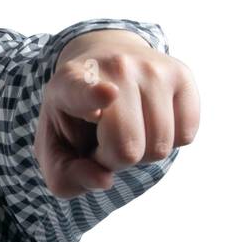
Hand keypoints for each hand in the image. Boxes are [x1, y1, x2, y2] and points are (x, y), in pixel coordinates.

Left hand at [34, 32, 198, 198]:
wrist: (103, 61)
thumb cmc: (75, 117)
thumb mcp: (55, 148)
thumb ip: (66, 176)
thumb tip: (104, 180)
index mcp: (69, 84)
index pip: (84, 91)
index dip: (94, 96)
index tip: (108, 94)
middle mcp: (114, 67)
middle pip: (128, 146)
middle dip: (115, 160)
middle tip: (103, 141)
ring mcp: (151, 67)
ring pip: (160, 146)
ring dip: (142, 153)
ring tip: (125, 129)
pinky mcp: (182, 74)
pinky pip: (186, 135)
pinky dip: (168, 142)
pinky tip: (149, 122)